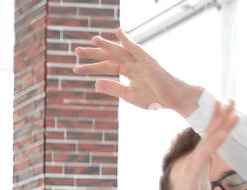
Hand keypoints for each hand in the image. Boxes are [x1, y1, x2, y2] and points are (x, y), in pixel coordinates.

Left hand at [73, 27, 201, 115]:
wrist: (172, 99)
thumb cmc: (154, 98)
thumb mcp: (129, 95)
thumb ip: (113, 88)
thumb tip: (95, 83)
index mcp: (127, 71)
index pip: (105, 67)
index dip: (90, 68)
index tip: (75, 69)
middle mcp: (131, 63)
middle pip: (108, 56)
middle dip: (93, 54)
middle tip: (76, 51)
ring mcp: (139, 60)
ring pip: (119, 51)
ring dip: (106, 45)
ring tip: (92, 40)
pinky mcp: (148, 60)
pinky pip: (136, 48)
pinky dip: (127, 40)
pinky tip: (118, 32)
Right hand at [152, 100, 239, 189]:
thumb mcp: (200, 182)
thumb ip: (203, 170)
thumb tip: (207, 164)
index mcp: (198, 160)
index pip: (209, 137)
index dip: (218, 122)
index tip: (226, 108)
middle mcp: (195, 159)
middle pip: (209, 133)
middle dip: (221, 116)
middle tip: (231, 100)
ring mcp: (193, 165)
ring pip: (209, 140)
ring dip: (221, 125)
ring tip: (232, 111)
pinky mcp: (192, 173)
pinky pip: (206, 155)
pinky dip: (214, 143)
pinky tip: (222, 133)